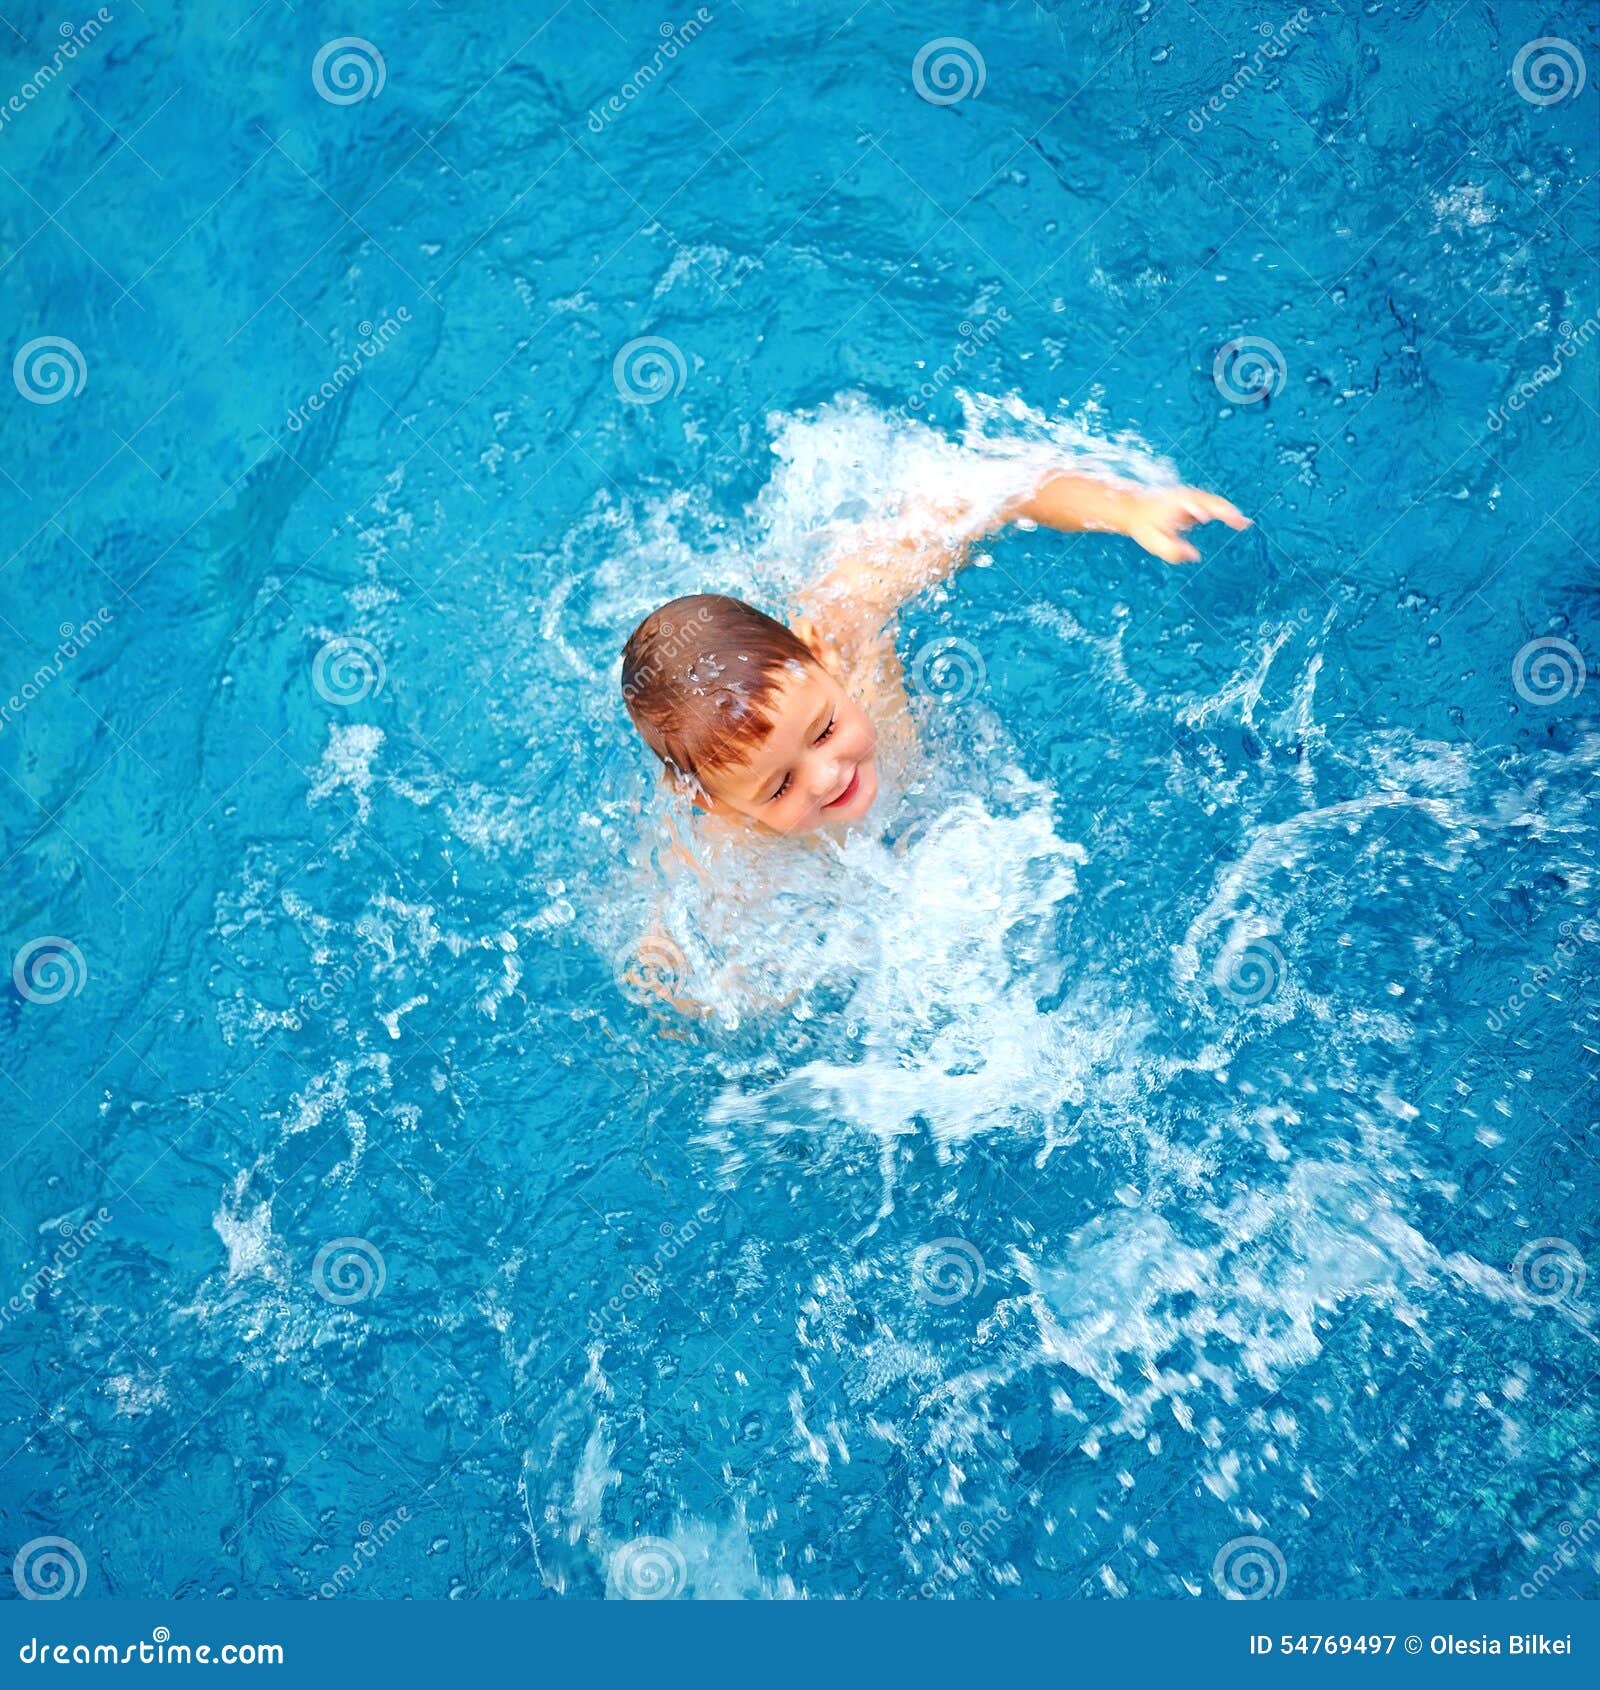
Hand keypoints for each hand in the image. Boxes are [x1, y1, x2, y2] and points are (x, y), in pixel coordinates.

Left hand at [1123, 486, 1249, 563]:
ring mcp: (1190, 496)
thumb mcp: (1154, 542)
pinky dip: (1224, 510)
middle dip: (1226, 511)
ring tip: (1244, 523)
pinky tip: (1236, 520)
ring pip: (1213, 501)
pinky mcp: (1193, 499)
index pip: (1194, 506)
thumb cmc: (1144, 527)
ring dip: (1229, 511)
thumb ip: (1173, 551)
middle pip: (1210, 502)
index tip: (1215, 517)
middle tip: (1243, 523)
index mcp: (1176, 505)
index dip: (1205, 510)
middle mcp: (1185, 497)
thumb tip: (1195, 556)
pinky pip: (1212, 503)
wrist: (1134, 510)